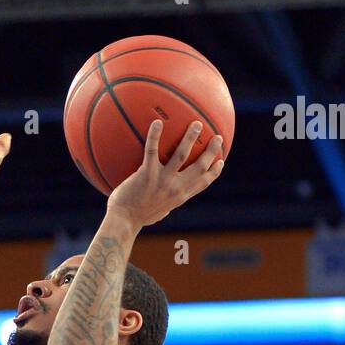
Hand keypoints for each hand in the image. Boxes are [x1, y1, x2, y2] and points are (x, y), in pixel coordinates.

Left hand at [108, 120, 223, 229]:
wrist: (124, 222)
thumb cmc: (137, 217)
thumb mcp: (158, 212)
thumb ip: (165, 204)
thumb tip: (165, 204)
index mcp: (179, 197)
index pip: (202, 183)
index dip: (214, 172)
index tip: (221, 161)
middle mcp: (175, 189)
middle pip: (199, 167)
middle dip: (211, 151)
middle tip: (217, 137)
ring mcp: (162, 181)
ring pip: (181, 155)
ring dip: (190, 138)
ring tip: (196, 124)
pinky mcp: (147, 174)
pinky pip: (152, 150)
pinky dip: (155, 135)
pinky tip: (157, 122)